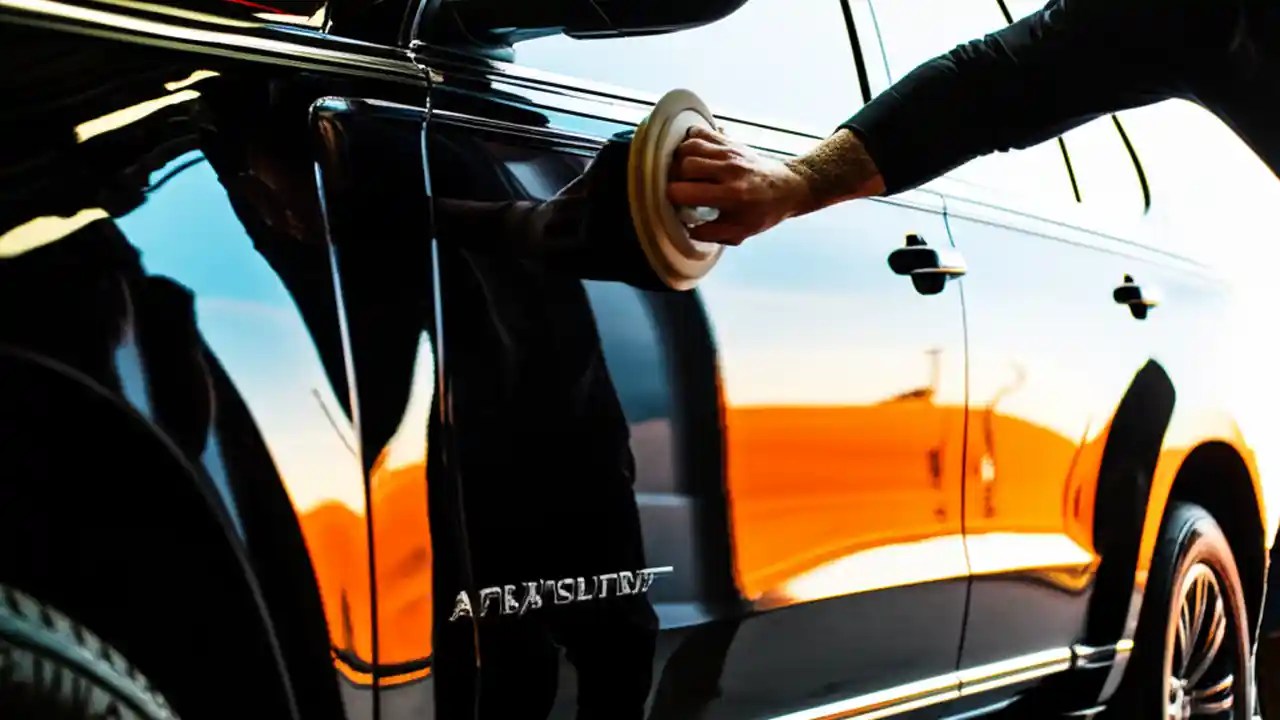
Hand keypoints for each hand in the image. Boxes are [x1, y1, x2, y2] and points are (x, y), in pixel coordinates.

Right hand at [667, 126, 814, 245]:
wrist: (788, 187)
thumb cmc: (763, 212)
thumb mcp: (740, 233)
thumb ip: (710, 234)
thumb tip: (685, 227)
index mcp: (730, 195)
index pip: (685, 191)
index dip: (672, 198)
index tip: (674, 202)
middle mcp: (729, 170)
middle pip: (684, 165)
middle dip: (673, 177)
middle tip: (678, 186)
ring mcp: (730, 152)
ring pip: (689, 146)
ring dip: (679, 159)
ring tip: (682, 171)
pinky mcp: (730, 141)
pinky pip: (701, 133)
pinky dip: (690, 141)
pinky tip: (691, 155)